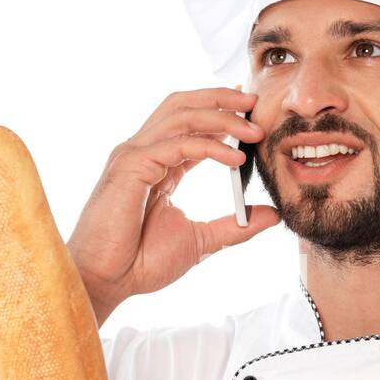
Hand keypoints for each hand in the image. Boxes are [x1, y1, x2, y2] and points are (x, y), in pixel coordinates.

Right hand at [67, 87, 279, 320]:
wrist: (107, 281)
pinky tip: (235, 159)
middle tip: (256, 101)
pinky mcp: (131, 167)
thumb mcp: (201, 240)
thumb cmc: (140, 263)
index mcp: (156, 165)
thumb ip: (235, 226)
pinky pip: (177, 145)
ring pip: (181, 117)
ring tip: (253, 128)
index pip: (189, 124)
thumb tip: (272, 215)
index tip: (251, 110)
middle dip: (221, 98)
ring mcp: (134, 156)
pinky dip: (210, 146)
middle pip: (183, 105)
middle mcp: (143, 153)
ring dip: (221, 117)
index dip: (220, 112)